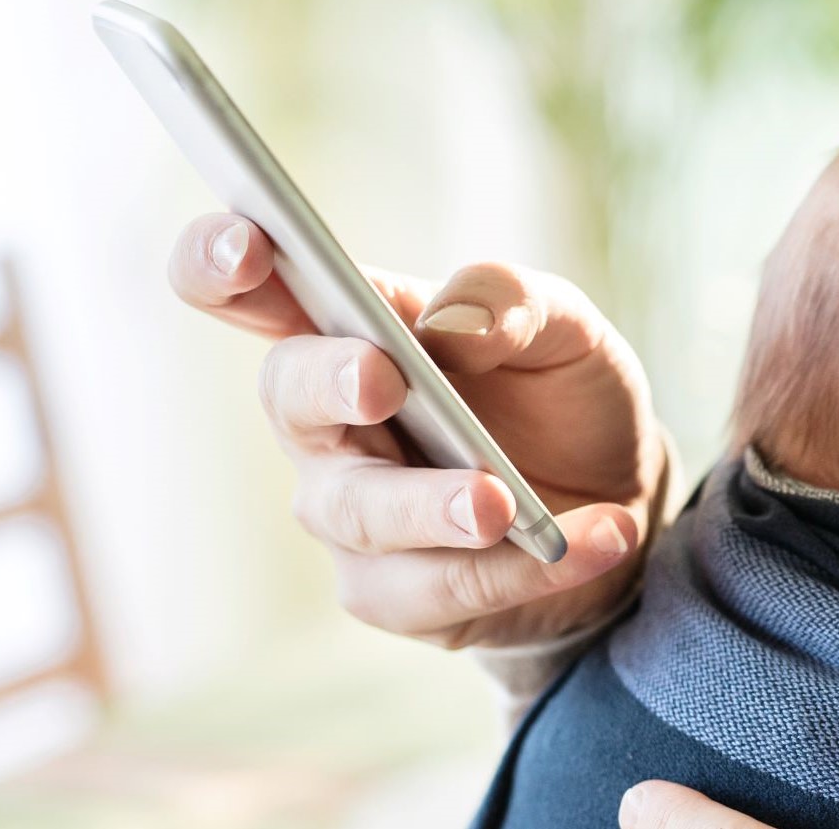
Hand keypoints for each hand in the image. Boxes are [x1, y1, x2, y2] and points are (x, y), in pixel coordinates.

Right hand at [167, 212, 666, 647]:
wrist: (618, 498)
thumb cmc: (561, 395)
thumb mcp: (566, 328)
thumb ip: (514, 302)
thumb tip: (456, 325)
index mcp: (350, 330)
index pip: (250, 290)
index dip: (220, 263)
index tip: (248, 246)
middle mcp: (327, 422)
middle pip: (288, 397)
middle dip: (331, 385)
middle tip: (383, 379)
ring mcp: (350, 513)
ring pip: (363, 513)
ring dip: (436, 506)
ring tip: (506, 502)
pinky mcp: (393, 593)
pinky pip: (441, 589)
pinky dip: (523, 568)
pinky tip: (600, 538)